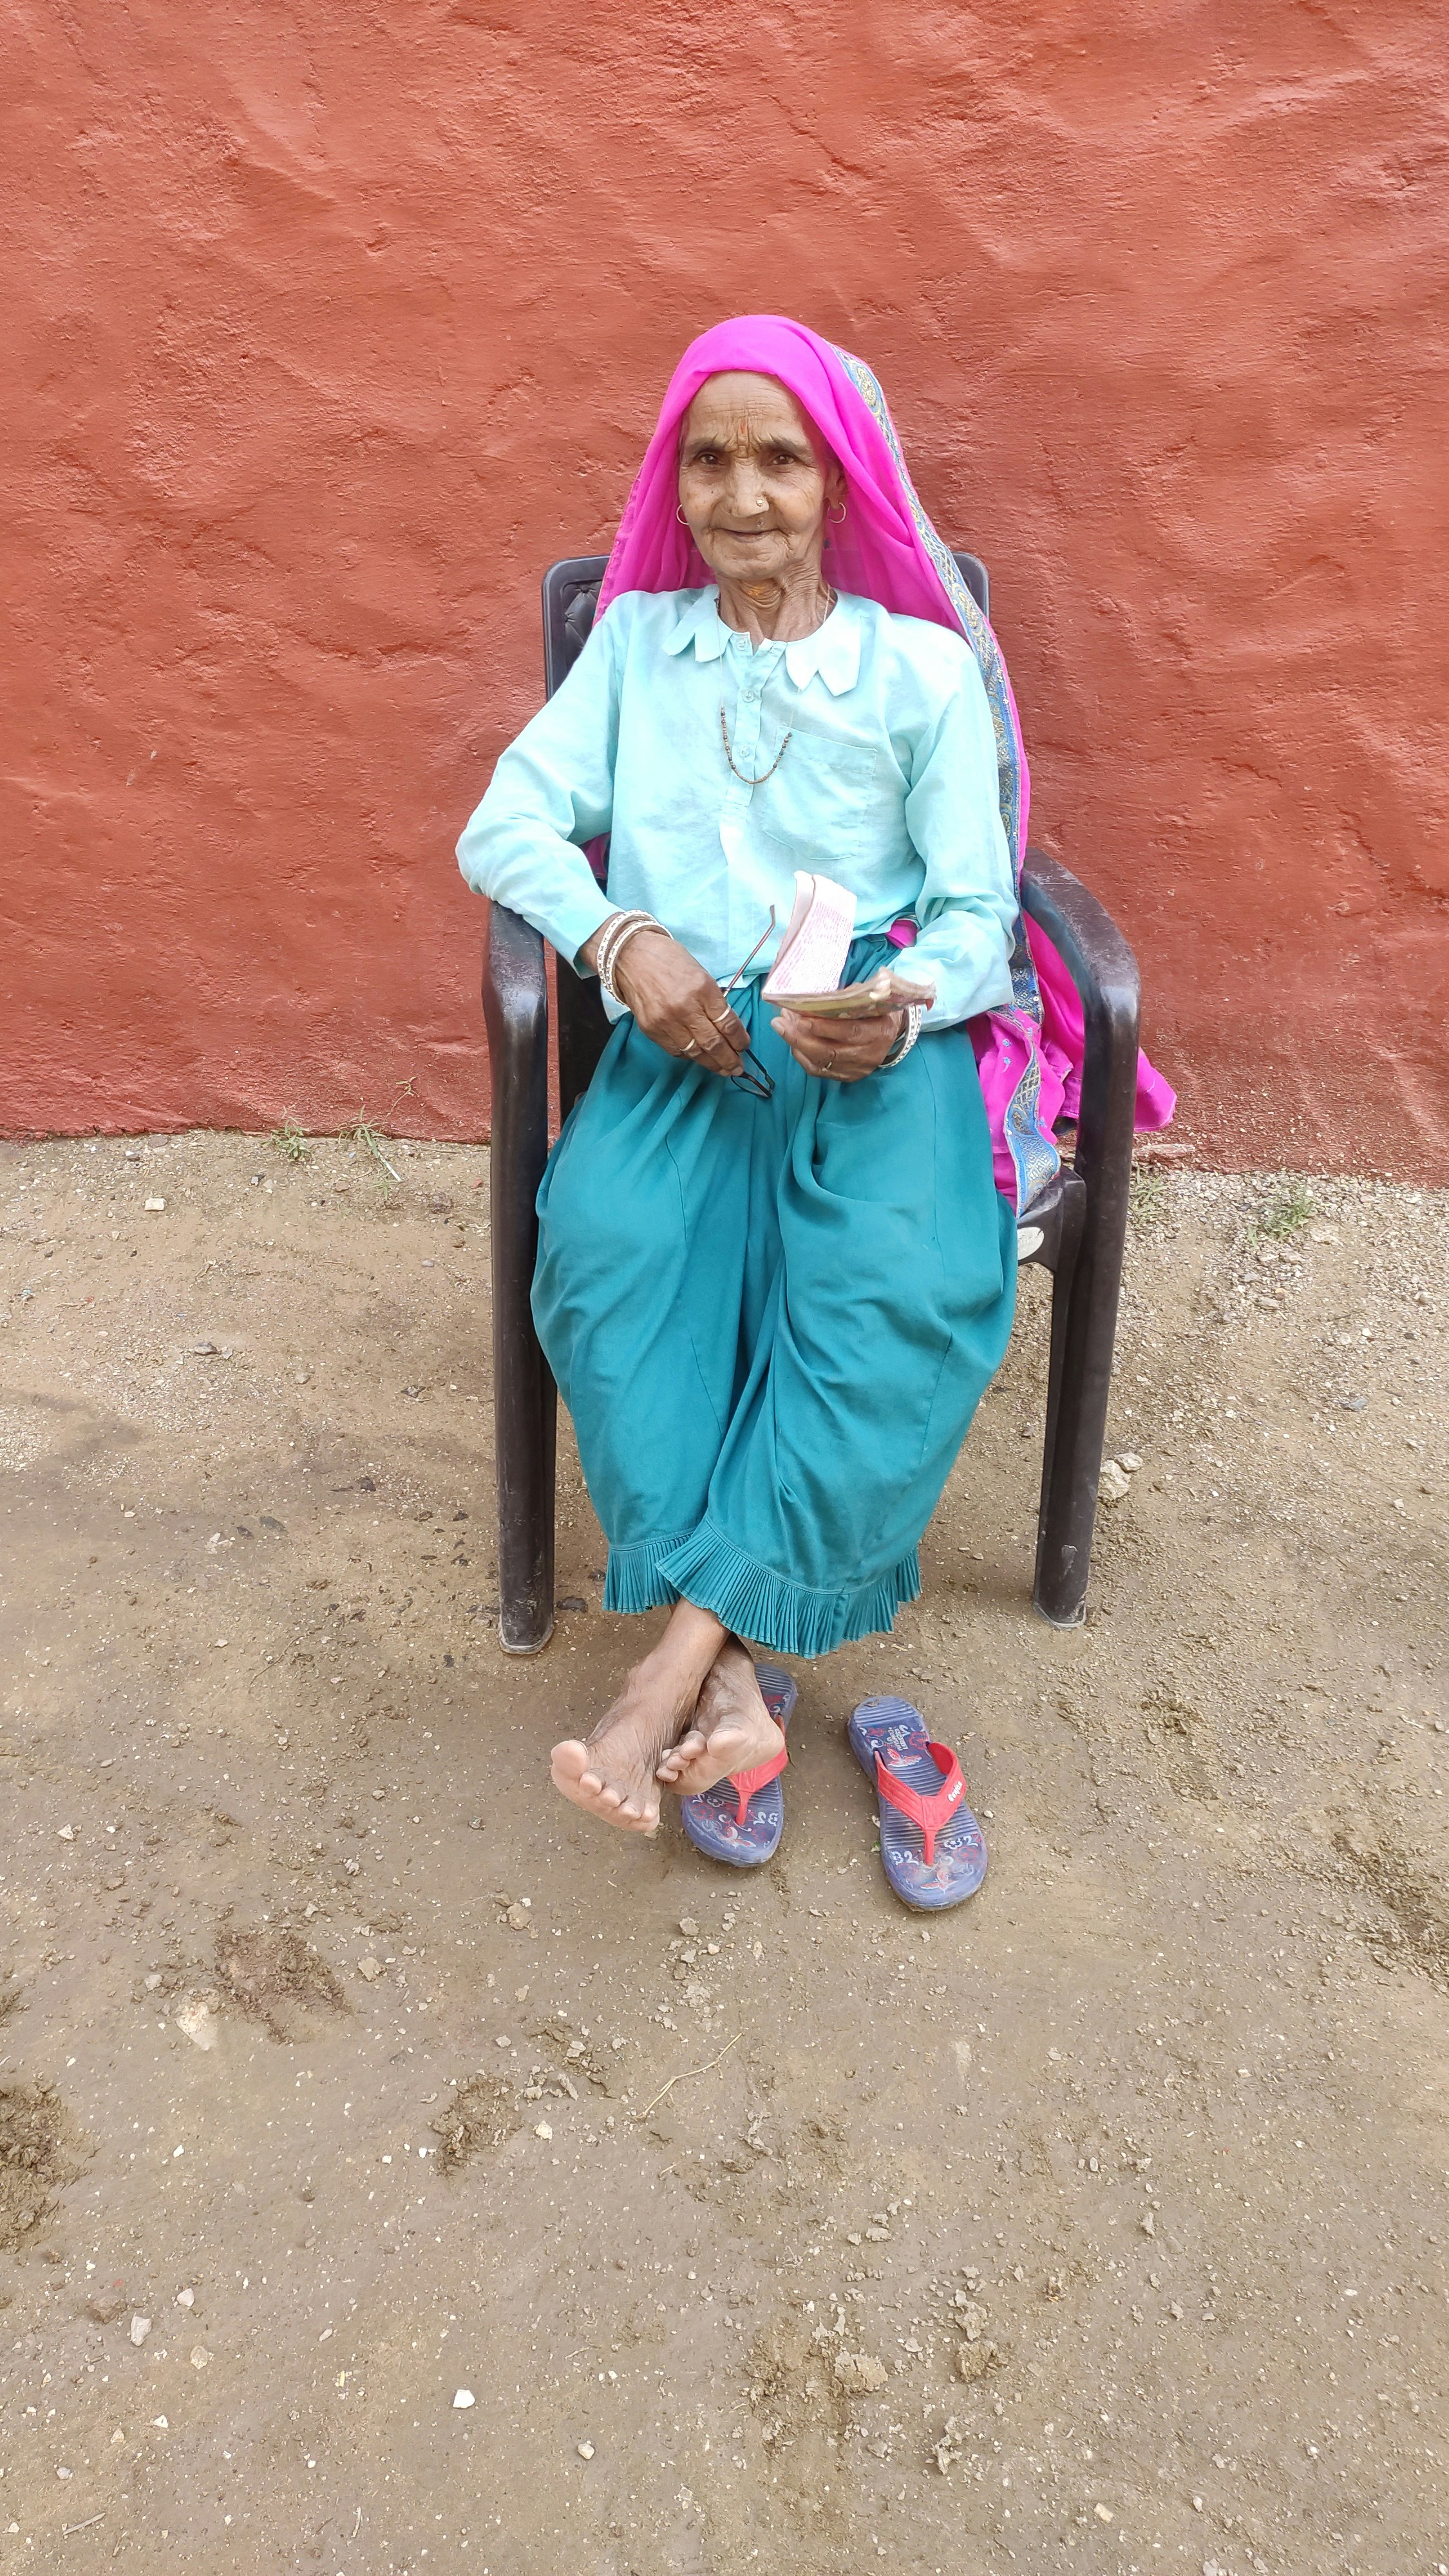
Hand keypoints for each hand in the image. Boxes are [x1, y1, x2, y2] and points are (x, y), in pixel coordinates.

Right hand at [582, 924, 746, 1076]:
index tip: (744, 1046)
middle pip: (713, 1043)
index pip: (727, 1023)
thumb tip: (727, 1026)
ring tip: (722, 1069)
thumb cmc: (669, 959)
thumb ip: (713, 999)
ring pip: (695, 1051)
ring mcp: (666, 1021)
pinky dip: (689, 1055)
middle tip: (738, 1069)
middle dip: (729, 1060)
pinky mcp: (651, 1029)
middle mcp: (685, 1008)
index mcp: (702, 988)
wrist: (630, 955)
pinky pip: (675, 1050)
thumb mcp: (700, 973)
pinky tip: (698, 1056)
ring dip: (711, 1063)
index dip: (739, 1039)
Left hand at [773, 1005, 905, 1081]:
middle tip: (780, 1022)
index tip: (800, 1017)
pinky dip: (802, 1057)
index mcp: (879, 1031)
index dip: (824, 1027)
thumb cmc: (875, 1010)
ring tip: (782, 1027)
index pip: (850, 1032)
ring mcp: (857, 1069)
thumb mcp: (867, 998)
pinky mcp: (846, 1077)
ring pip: (821, 1063)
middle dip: (801, 1037)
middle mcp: (869, 1055)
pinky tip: (792, 1043)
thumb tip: (814, 995)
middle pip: (830, 1052)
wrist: (890, 1033)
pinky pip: (818, 1071)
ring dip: (797, 1045)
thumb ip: (846, 997)